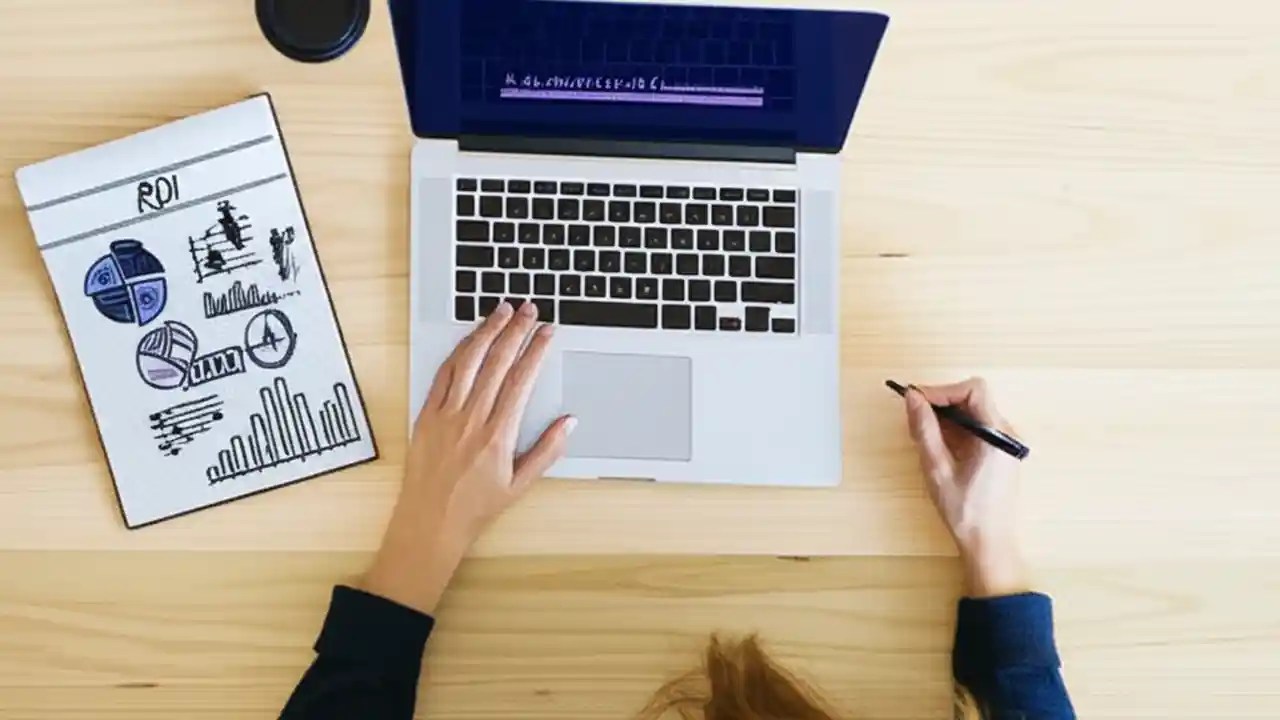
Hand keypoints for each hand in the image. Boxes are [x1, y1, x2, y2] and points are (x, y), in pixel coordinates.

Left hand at [363, 302, 575, 612]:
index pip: (521, 380)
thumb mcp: (521, 484)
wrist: (430, 521)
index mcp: (497, 435)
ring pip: (468, 361)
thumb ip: (547, 450)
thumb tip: (568, 422)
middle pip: (496, 362)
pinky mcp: (425, 415)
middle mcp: (471, 419)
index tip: (547, 332)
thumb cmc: (475, 507)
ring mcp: (445, 414)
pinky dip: (457, 352)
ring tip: (501, 311)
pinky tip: (470, 338)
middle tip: (528, 309)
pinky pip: (442, 375)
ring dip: (486, 332)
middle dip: (515, 330)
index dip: (535, 351)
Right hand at [903, 378, 1027, 597]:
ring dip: (945, 416)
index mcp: (997, 435)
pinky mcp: (998, 451)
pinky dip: (954, 429)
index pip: (973, 390)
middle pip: (972, 397)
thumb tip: (912, 398)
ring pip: (972, 412)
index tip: (916, 400)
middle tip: (914, 416)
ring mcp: (1004, 442)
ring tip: (922, 434)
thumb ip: (925, 429)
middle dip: (940, 401)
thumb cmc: (965, 512)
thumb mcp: (937, 469)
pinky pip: (975, 427)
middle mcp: (1006, 434)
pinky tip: (937, 446)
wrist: (989, 542)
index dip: (942, 390)